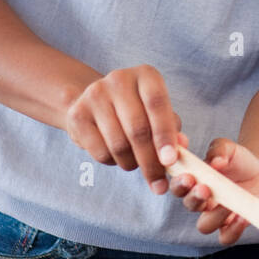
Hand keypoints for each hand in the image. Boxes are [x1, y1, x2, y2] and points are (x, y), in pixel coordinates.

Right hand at [64, 65, 182, 193]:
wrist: (95, 103)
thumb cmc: (137, 110)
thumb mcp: (158, 114)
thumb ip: (172, 130)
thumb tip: (181, 148)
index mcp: (146, 75)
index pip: (157, 104)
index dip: (165, 135)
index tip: (170, 161)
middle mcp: (119, 79)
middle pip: (138, 129)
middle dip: (151, 162)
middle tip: (159, 184)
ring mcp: (95, 94)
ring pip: (119, 145)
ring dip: (132, 164)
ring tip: (136, 163)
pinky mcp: (77, 114)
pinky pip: (100, 152)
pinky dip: (113, 162)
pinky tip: (117, 155)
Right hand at [163, 137, 258, 246]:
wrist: (256, 172)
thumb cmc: (236, 159)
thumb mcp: (228, 148)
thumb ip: (219, 150)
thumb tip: (215, 161)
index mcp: (193, 182)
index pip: (177, 187)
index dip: (179, 184)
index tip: (188, 176)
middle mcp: (200, 201)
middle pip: (189, 206)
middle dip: (194, 198)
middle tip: (204, 189)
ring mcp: (215, 216)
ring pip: (205, 226)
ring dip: (215, 215)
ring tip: (228, 204)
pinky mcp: (231, 226)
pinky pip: (226, 237)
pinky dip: (233, 230)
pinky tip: (242, 217)